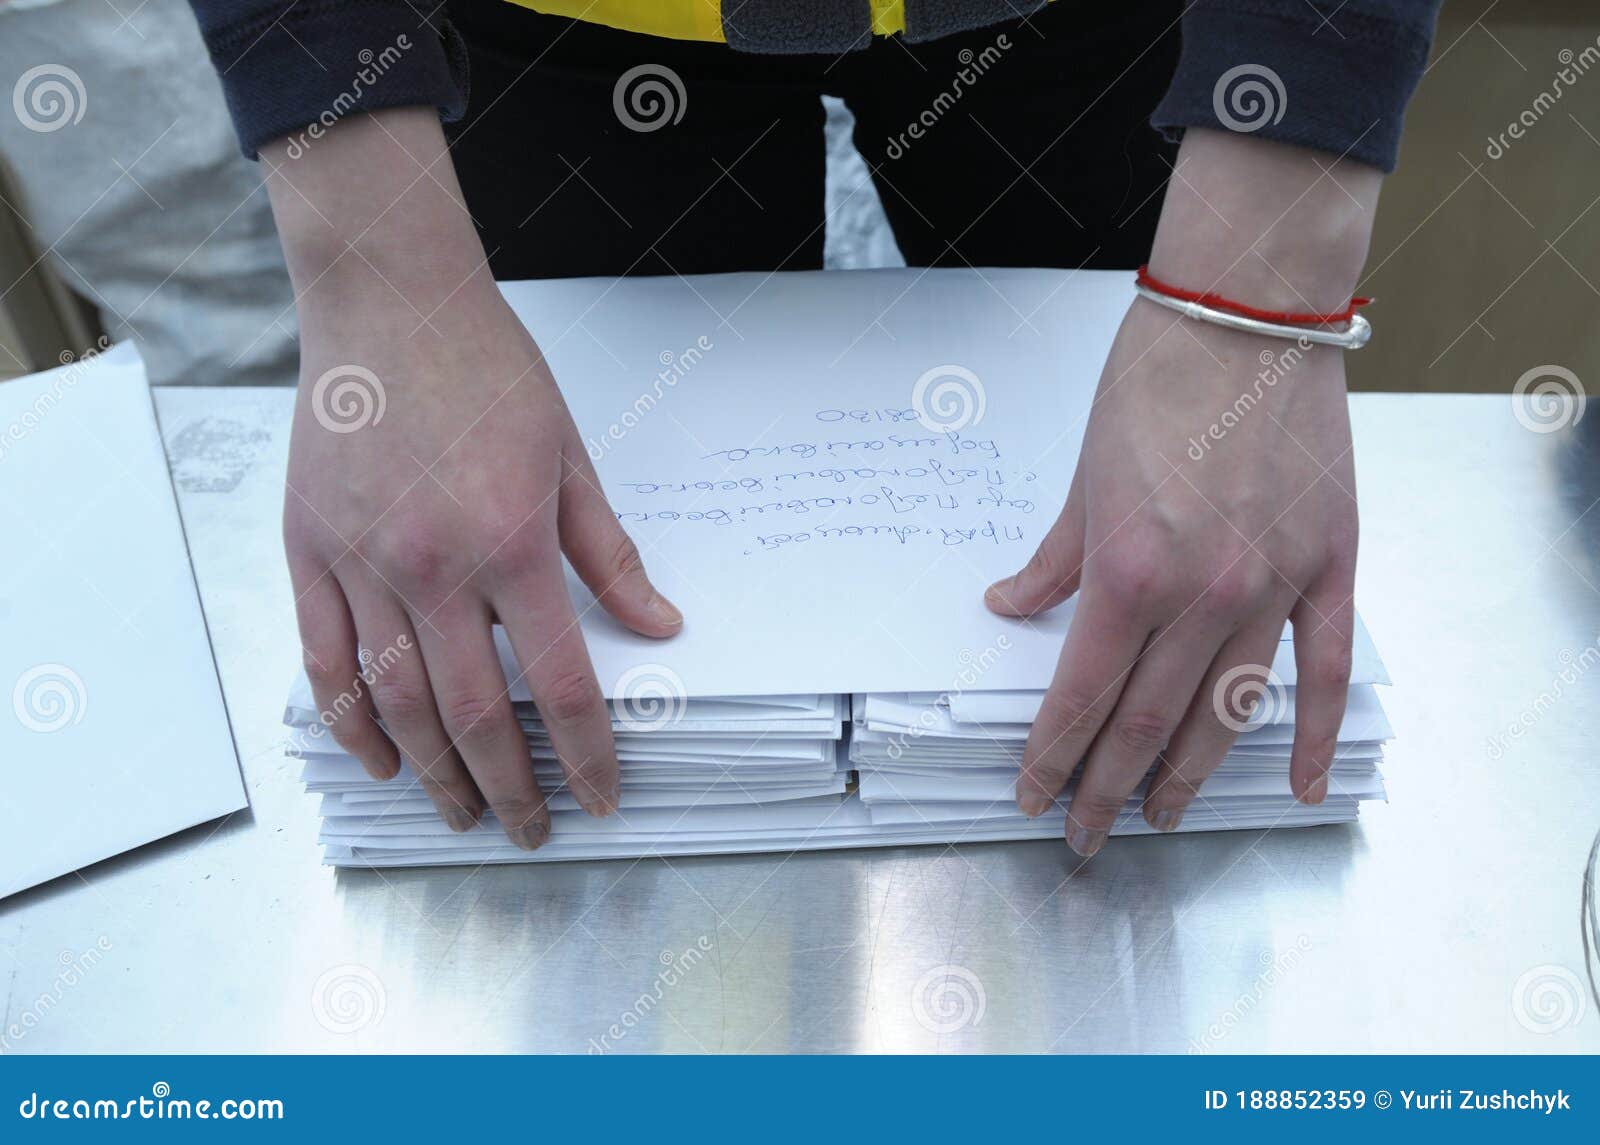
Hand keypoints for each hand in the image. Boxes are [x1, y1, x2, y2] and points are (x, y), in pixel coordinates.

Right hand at [267, 110, 681, 848]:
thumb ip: (610, 554)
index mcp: (510, 544)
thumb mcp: (570, 458)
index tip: (599, 797)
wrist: (390, 303)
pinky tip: (379, 760)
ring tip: (460, 812)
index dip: (583, 755)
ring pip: (395, 700)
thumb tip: (658, 626)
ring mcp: (361, 563)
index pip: (559, 684)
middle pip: (472, 713)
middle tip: (527, 830)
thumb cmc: (487, 370)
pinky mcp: (310, 551)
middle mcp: (432, 567)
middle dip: (507, 786)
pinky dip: (350, 720)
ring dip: (431, 772)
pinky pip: (323, 659)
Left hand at [985, 128, 1379, 855]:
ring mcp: (1272, 586)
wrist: (1245, 316)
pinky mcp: (1328, 566)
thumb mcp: (1082, 479)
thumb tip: (1011, 608)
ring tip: (1163, 817)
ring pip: (1227, 712)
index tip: (1034, 796)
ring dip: (1191, 775)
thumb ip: (1053, 561)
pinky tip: (1297, 784)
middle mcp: (1202, 595)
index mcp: (1128, 574)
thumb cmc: (1153, 385)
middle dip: (1109, 789)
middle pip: (1147, 722)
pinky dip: (1312, 732)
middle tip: (1086, 834)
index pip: (1081, 697)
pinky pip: (1324, 669)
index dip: (1053, 757)